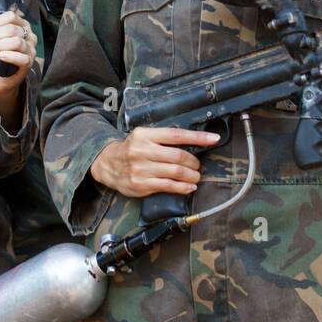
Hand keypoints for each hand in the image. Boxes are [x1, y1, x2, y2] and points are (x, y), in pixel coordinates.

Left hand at [0, 10, 36, 132]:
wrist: (0, 79)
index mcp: (20, 26)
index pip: (11, 16)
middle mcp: (28, 36)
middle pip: (12, 29)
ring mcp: (30, 50)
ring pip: (17, 42)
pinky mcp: (29, 63)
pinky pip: (22, 58)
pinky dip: (9, 56)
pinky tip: (1, 57)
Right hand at [90, 126, 218, 198]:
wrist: (107, 164)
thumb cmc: (131, 149)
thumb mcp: (143, 137)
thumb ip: (163, 139)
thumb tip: (192, 143)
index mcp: (145, 135)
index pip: (176, 135)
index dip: (197, 137)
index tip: (214, 139)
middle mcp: (142, 150)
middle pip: (178, 156)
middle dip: (194, 162)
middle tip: (198, 166)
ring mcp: (141, 168)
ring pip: (175, 172)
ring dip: (191, 176)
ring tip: (196, 177)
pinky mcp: (141, 184)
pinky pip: (168, 186)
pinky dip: (182, 187)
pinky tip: (189, 187)